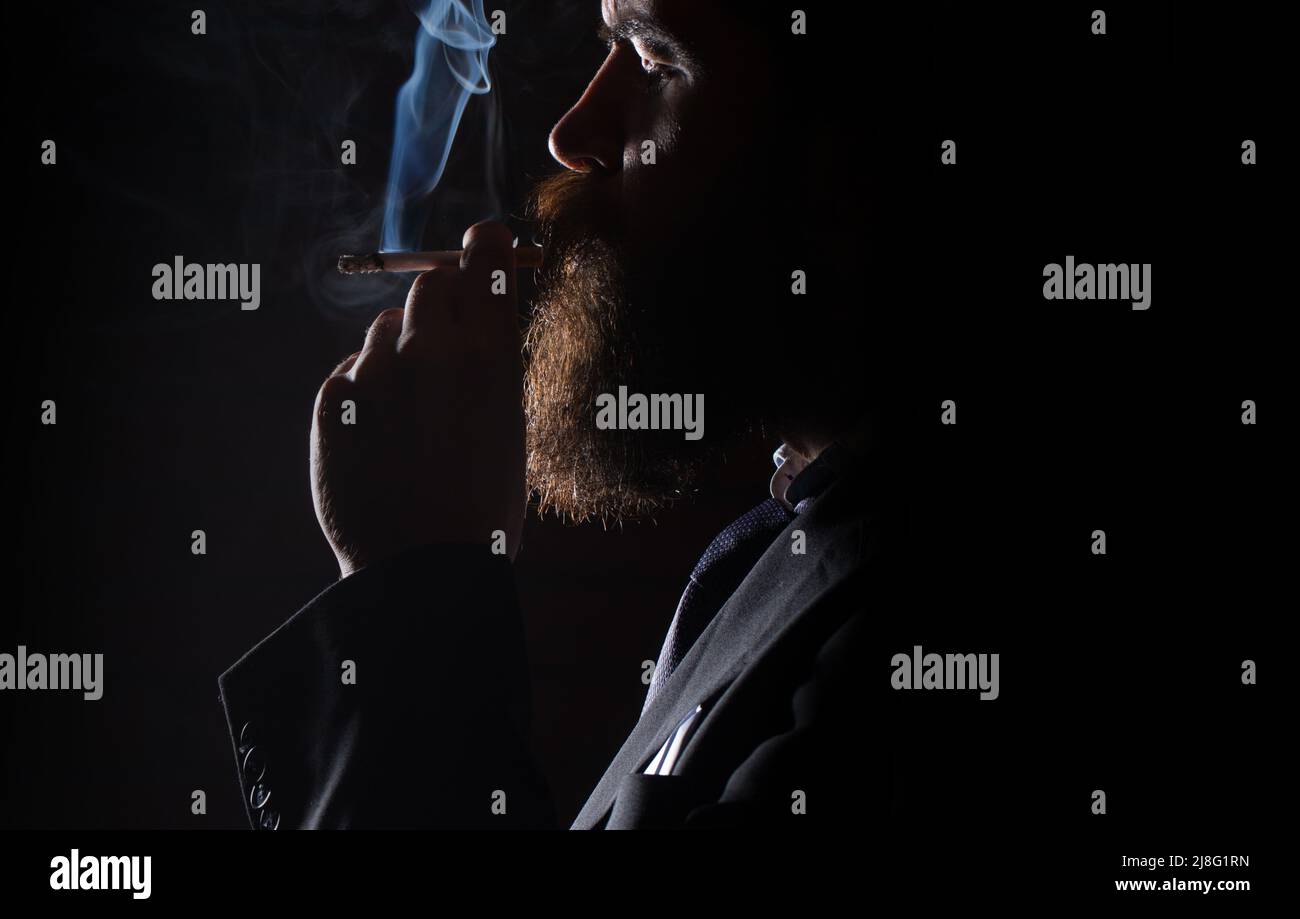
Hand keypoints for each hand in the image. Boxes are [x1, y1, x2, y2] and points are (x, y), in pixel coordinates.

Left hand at [310, 221, 525, 575]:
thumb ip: (492, 365)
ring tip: (413, 412)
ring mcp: (375, 370)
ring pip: (384, 329)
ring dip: (400, 352)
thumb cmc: (483, 510)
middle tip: (447, 347)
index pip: (486, 256)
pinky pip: (350, 372)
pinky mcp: (333, 399)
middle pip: (428, 284)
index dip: (485, 250)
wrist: (423, 569)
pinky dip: (364, 391)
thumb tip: (477, 326)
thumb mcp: (512, 427)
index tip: (484, 251)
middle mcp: (431, 347)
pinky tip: (381, 435)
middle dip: (439, 304)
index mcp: (491, 352)